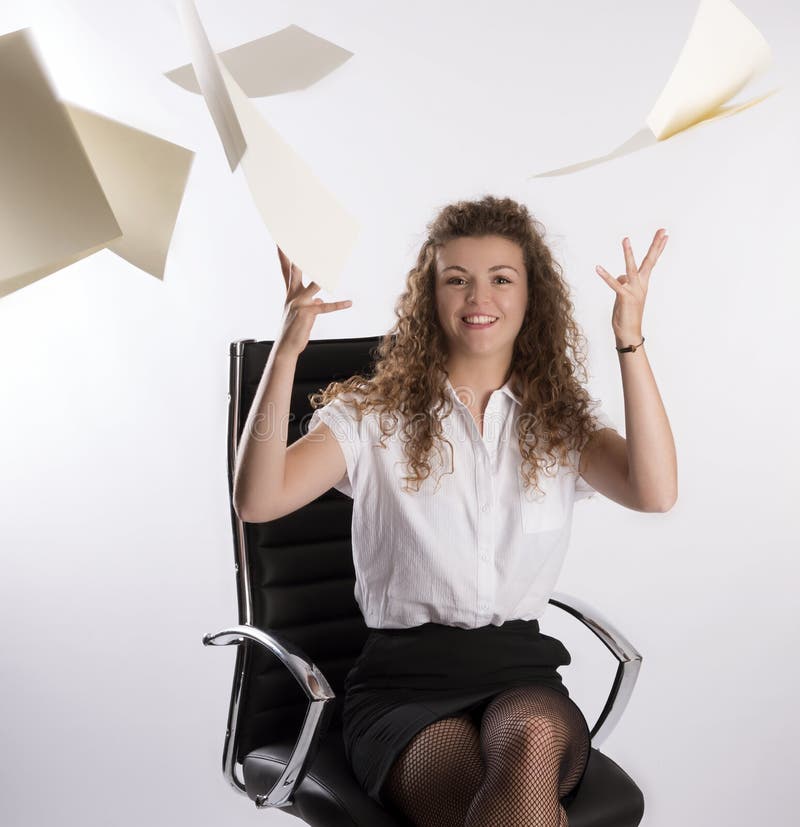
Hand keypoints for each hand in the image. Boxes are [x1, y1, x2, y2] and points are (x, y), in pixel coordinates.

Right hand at [273, 245, 351, 357]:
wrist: (286, 347)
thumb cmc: (293, 330)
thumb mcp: (302, 313)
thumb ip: (311, 303)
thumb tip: (319, 299)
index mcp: (290, 294)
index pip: (286, 270)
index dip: (283, 255)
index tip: (281, 240)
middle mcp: (293, 296)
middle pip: (294, 271)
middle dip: (296, 255)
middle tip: (294, 239)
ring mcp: (300, 304)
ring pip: (313, 286)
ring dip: (321, 276)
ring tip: (331, 266)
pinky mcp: (308, 314)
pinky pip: (326, 308)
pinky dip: (338, 305)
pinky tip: (349, 302)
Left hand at [595, 229, 667, 343]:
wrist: (629, 333)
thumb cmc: (627, 314)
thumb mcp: (624, 295)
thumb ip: (623, 283)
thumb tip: (620, 276)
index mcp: (643, 284)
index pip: (651, 262)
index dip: (658, 248)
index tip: (665, 234)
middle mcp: (641, 285)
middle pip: (649, 261)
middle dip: (655, 245)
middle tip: (662, 229)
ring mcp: (634, 291)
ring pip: (631, 268)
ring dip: (628, 253)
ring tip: (625, 238)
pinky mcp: (625, 297)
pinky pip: (614, 284)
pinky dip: (605, 275)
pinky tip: (598, 268)